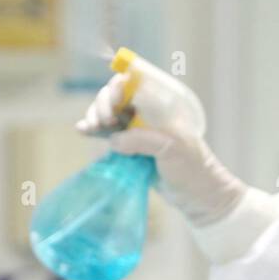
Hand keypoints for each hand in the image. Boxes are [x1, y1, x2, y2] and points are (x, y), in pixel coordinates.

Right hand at [77, 72, 246, 226]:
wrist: (196, 196)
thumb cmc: (191, 168)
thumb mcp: (172, 149)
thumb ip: (143, 140)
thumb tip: (114, 140)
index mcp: (161, 107)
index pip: (134, 83)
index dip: (119, 87)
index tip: (114, 104)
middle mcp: (147, 114)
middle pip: (116, 96)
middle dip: (104, 104)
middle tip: (103, 122)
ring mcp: (137, 130)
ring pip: (108, 114)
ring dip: (95, 116)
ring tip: (89, 128)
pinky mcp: (129, 147)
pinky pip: (107, 134)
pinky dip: (93, 130)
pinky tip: (82, 130)